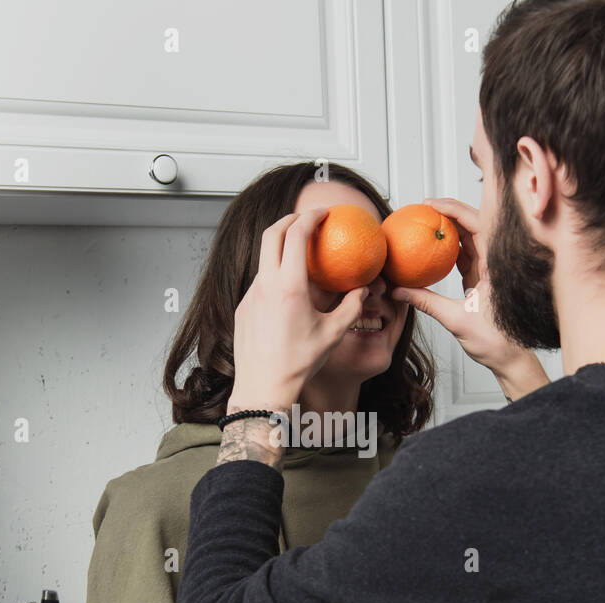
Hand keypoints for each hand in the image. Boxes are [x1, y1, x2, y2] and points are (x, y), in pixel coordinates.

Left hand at [226, 208, 368, 413]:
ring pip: (265, 260)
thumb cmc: (297, 364)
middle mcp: (265, 286)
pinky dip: (274, 276)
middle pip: (272, 234)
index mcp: (289, 287)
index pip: (296, 235)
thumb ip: (351, 306)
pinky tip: (288, 291)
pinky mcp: (243, 308)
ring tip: (300, 258)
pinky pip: (259, 283)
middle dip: (289, 219)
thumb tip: (362, 290)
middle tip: (306, 218)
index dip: (311, 217)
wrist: (263, 388)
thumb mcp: (333, 334)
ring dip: (281, 251)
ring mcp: (250, 296)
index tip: (322, 212)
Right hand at [391, 197, 548, 398]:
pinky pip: (467, 256)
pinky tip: (436, 245)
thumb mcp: (455, 319)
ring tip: (428, 221)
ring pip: (470, 240)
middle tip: (425, 207)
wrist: (510, 358)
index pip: (476, 226)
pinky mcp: (483, 280)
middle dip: (450, 213)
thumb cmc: (494, 341)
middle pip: (474, 226)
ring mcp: (489, 271)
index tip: (431, 204)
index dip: (454, 210)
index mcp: (495, 268)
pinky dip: (452, 248)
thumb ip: (426, 302)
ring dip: (451, 229)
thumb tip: (399, 290)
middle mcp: (495, 265)